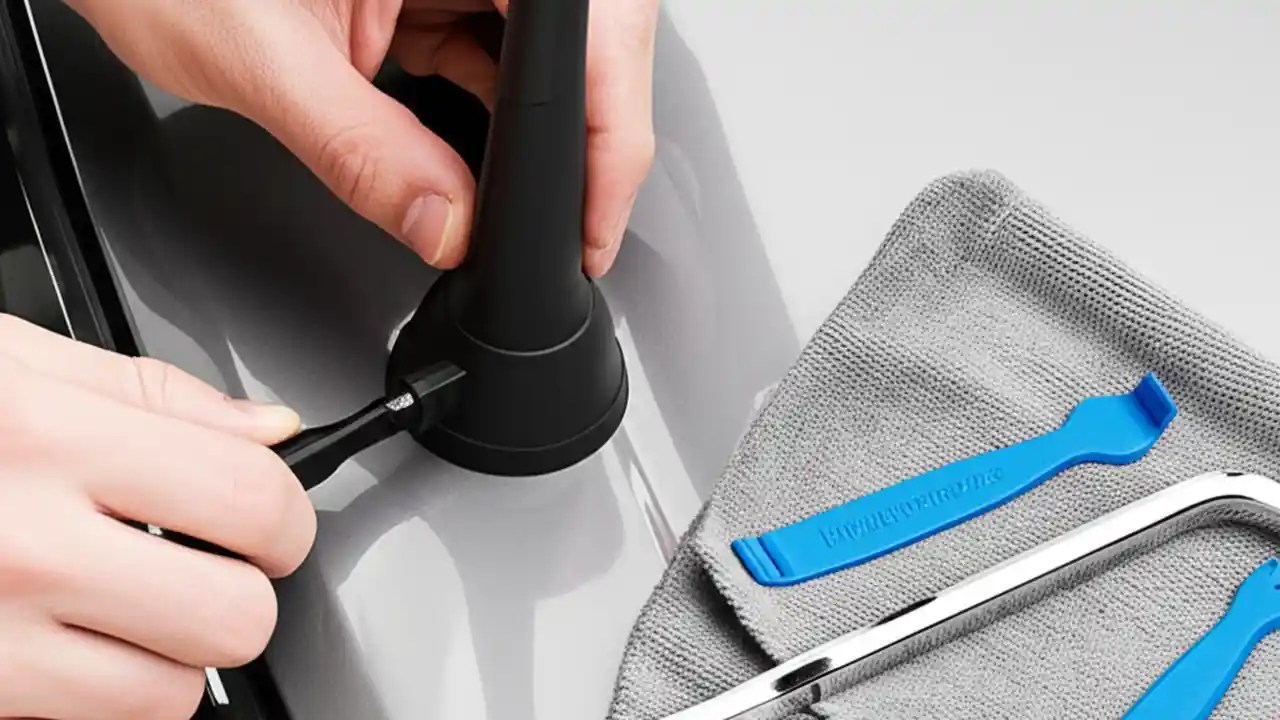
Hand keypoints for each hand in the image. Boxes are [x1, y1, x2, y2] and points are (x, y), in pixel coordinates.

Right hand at [0, 315, 314, 719]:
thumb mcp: (7, 365)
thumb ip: (150, 395)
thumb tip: (271, 430)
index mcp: (42, 439)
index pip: (252, 498)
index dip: (285, 516)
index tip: (270, 518)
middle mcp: (18, 546)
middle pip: (236, 617)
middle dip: (240, 592)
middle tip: (207, 564)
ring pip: (175, 693)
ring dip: (172, 651)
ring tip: (127, 601)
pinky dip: (109, 691)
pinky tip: (71, 637)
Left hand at [67, 0, 657, 276]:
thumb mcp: (262, 58)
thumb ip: (362, 151)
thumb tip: (445, 224)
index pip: (587, 28)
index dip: (608, 133)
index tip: (594, 220)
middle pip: (589, 41)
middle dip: (586, 137)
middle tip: (569, 224)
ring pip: (553, 53)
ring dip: (540, 131)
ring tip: (504, 190)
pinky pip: (497, 51)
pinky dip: (491, 114)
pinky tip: (467, 153)